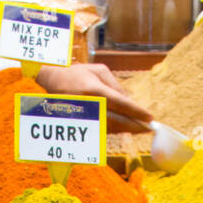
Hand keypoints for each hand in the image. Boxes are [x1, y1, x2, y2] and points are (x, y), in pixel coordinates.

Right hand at [36, 62, 152, 133]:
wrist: (52, 84)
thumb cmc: (77, 74)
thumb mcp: (99, 71)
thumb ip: (116, 85)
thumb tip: (129, 101)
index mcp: (96, 91)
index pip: (122, 104)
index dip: (137, 112)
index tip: (150, 118)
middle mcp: (91, 107)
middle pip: (119, 121)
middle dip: (135, 126)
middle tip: (148, 128)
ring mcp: (86, 119)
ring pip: (112, 129)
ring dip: (127, 130)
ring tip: (140, 128)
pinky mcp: (82, 126)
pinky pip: (103, 131)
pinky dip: (116, 130)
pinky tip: (125, 128)